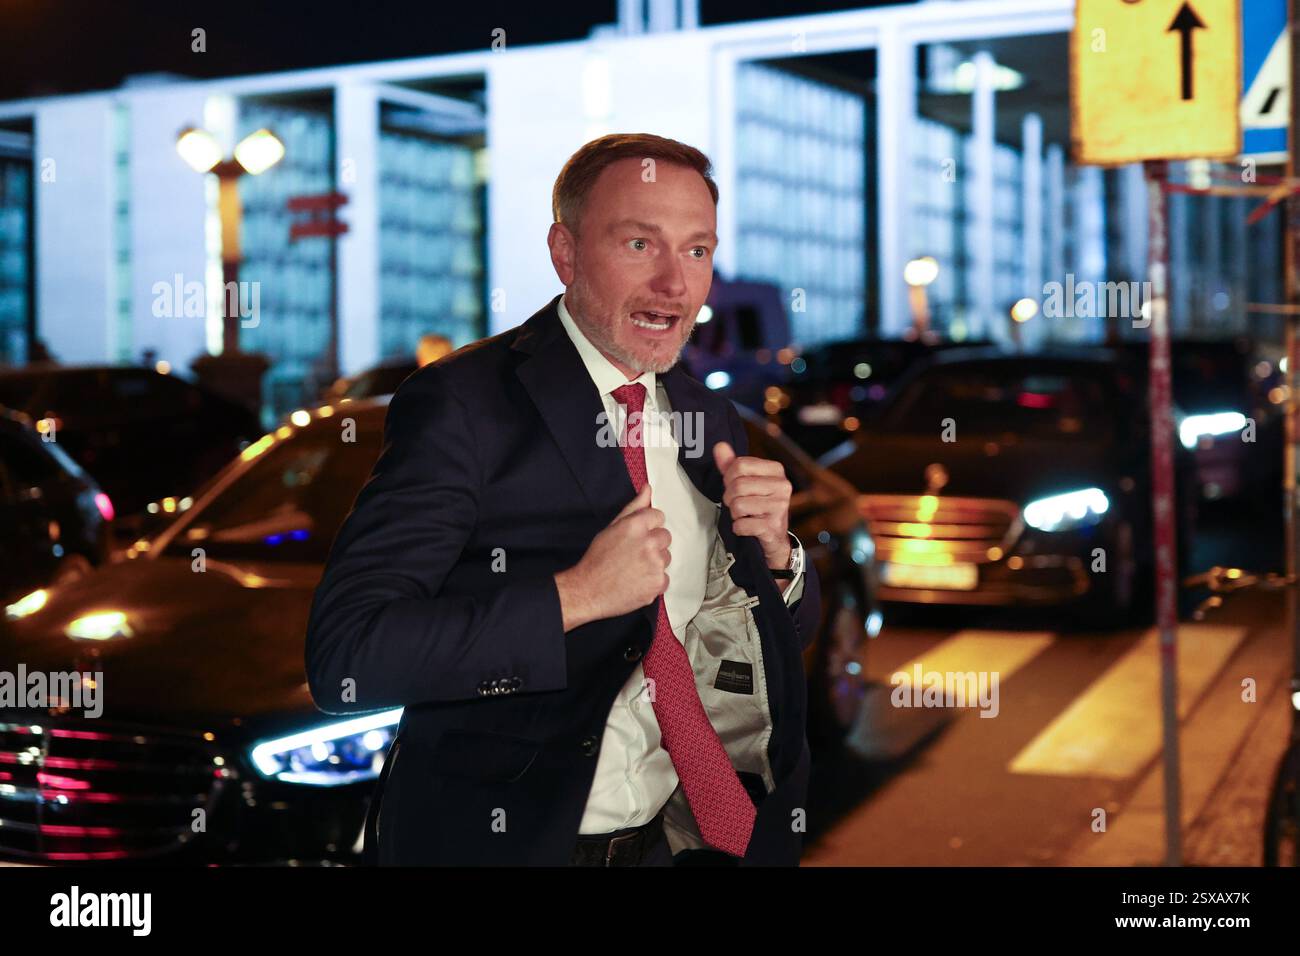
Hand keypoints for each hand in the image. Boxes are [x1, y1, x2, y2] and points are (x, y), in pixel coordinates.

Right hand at [554, 483, 670, 630]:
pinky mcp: (658, 583)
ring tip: (634, 569)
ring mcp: (655, 564)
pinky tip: (637, 581)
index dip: (648, 526)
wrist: (588, 590)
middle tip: (634, 554)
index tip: (637, 536)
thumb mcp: (612, 527)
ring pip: (666, 557)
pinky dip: (654, 581)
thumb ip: (634, 507)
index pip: (659, 516)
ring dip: (655, 562)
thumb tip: (648, 489)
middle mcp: (648, 542)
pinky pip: (665, 578)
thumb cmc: (597, 559)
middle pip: (665, 536)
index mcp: (636, 525)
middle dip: (653, 543)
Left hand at [713, 441, 791, 569]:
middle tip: (737, 503)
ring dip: (734, 514)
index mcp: (776, 470)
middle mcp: (782, 486)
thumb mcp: (747, 480)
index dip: (729, 477)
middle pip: (737, 485)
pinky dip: (738, 528)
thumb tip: (719, 446)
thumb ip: (731, 464)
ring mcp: (780, 507)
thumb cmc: (759, 503)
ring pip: (738, 505)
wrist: (775, 534)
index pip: (739, 465)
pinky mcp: (773, 526)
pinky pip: (741, 525)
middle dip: (730, 497)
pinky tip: (748, 526)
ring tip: (745, 514)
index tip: (734, 486)